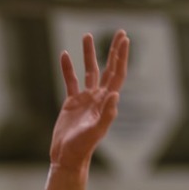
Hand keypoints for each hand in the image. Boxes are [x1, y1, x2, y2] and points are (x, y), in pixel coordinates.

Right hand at [51, 31, 128, 170]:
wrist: (67, 157)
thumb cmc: (82, 147)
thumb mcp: (95, 131)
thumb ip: (107, 114)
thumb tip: (115, 94)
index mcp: (106, 101)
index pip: (117, 74)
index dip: (121, 57)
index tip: (124, 39)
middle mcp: (98, 97)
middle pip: (108, 68)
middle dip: (113, 50)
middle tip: (119, 32)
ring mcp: (85, 99)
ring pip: (89, 71)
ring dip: (89, 54)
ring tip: (87, 36)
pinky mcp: (71, 103)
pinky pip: (70, 81)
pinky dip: (67, 68)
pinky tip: (64, 55)